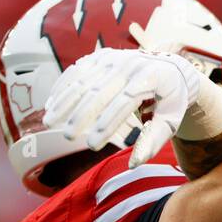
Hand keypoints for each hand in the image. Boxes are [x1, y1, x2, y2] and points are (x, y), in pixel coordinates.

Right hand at [44, 47, 201, 166]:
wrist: (171, 67)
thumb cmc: (171, 100)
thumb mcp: (171, 120)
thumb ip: (154, 141)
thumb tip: (134, 164)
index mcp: (151, 77)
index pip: (125, 101)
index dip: (108, 123)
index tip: (93, 145)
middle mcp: (130, 63)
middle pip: (101, 90)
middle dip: (82, 114)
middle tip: (68, 137)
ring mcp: (113, 58)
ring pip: (84, 80)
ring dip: (65, 101)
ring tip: (50, 122)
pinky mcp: (101, 57)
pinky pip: (78, 70)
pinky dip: (63, 86)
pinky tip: (50, 104)